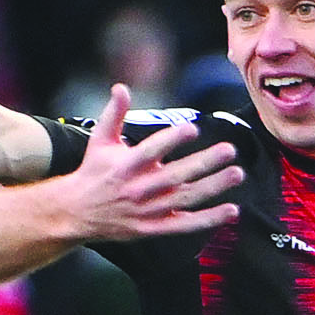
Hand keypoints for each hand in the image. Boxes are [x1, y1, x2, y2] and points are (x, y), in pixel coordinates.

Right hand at [51, 86, 242, 241]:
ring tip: (236, 173)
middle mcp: (139, 189)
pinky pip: (185, 225)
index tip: (192, 129)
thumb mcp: (100, 140)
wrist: (78, 212)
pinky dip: (208, 219)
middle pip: (176, 175)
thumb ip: (114, 113)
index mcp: (126, 166)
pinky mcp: (154, 227)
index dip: (171, 140)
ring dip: (213, 187)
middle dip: (204, 163)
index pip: (151, 150)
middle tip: (229, 150)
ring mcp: (148, 210)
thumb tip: (121, 87)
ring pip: (186, 198)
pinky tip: (230, 210)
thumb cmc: (94, 171)